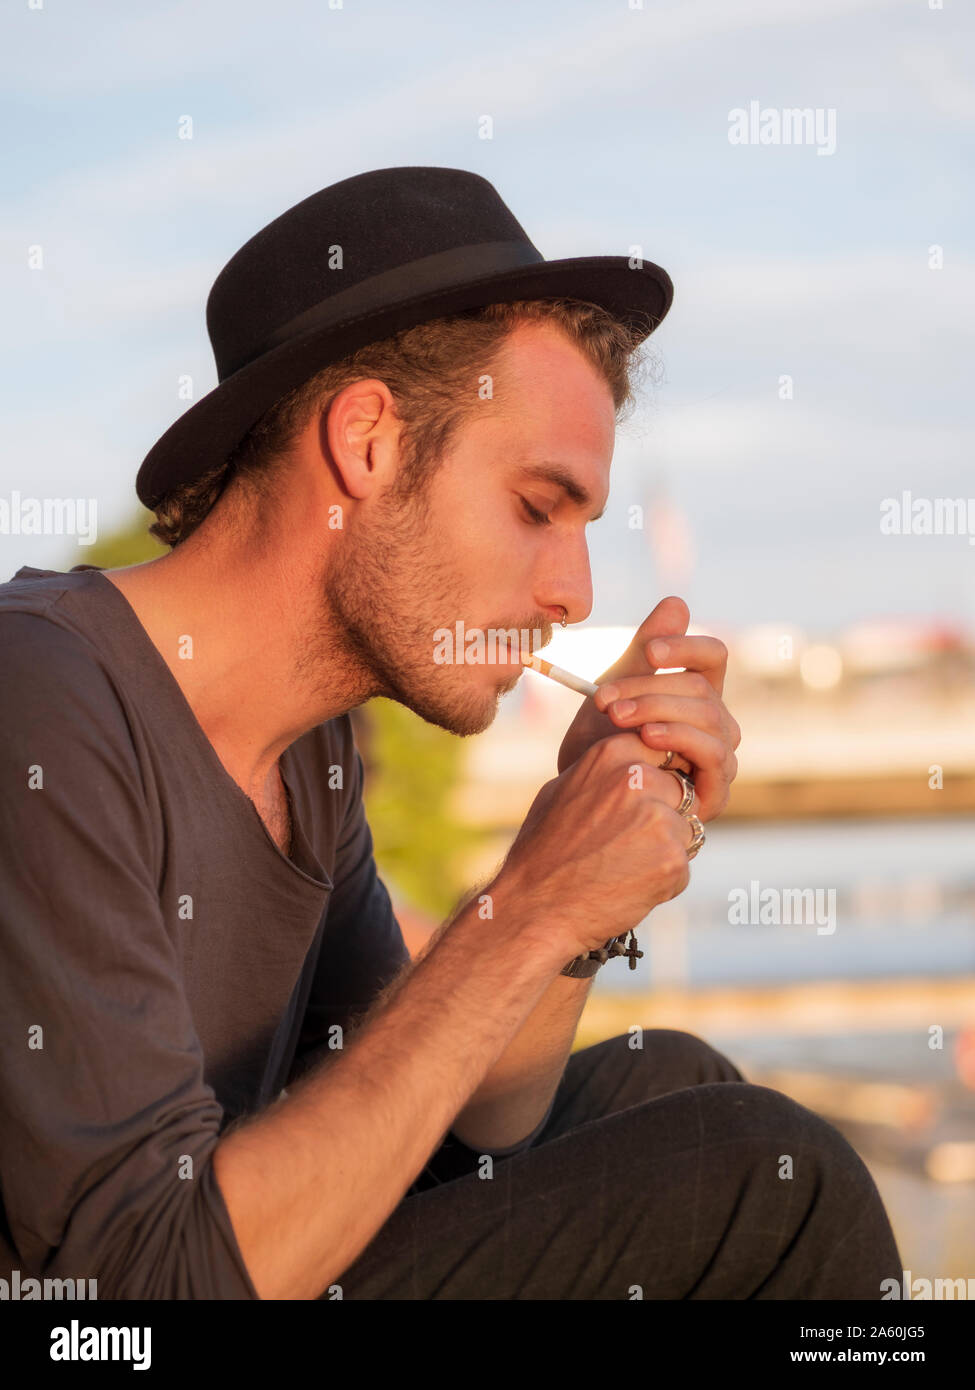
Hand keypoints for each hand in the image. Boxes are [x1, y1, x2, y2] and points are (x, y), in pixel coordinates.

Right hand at [495, 729, 699, 958]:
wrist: (535, 907)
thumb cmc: (542, 851)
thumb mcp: (562, 789)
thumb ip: (604, 771)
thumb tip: (632, 762)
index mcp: (611, 754)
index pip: (664, 751)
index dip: (657, 780)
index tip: (640, 803)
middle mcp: (638, 779)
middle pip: (680, 792)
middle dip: (664, 816)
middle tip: (624, 845)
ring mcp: (657, 819)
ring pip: (685, 830)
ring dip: (664, 850)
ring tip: (621, 867)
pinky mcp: (671, 859)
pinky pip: (683, 866)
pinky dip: (662, 882)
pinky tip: (627, 887)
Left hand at [556, 596, 739, 821]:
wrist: (586, 799)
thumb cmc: (603, 744)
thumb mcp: (615, 689)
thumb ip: (643, 651)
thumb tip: (677, 602)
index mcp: (698, 694)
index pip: (712, 656)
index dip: (685, 647)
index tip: (648, 651)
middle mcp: (717, 724)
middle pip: (700, 688)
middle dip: (649, 687)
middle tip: (604, 697)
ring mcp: (720, 758)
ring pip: (709, 717)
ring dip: (658, 710)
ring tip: (616, 715)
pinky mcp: (716, 792)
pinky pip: (715, 756)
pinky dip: (680, 739)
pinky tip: (647, 737)